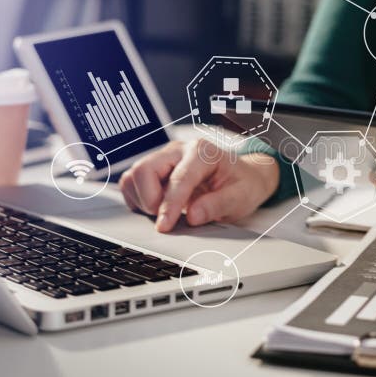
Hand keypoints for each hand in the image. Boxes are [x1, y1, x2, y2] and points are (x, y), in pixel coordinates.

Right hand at [119, 139, 279, 231]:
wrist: (243, 177)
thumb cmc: (242, 185)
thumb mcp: (240, 197)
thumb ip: (217, 205)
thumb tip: (192, 216)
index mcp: (202, 152)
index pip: (178, 178)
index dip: (169, 205)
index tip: (164, 226)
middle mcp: (179, 150)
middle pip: (144, 169)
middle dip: (149, 199)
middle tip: (165, 219)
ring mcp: (164, 158)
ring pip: (133, 175)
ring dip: (141, 199)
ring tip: (163, 212)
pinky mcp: (155, 169)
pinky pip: (132, 182)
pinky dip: (137, 198)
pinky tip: (156, 208)